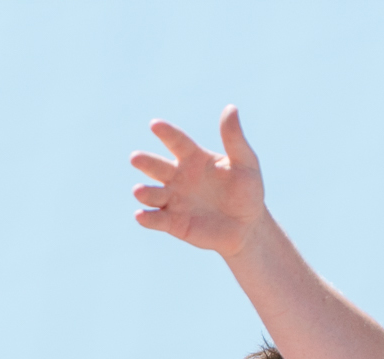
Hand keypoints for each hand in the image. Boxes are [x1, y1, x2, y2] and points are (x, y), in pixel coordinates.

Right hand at [131, 106, 266, 257]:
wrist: (248, 226)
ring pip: (153, 193)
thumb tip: (231, 108)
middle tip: (135, 158)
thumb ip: (234, 138)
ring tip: (139, 190)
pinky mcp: (174, 223)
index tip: (155, 125)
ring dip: (144, 192)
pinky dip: (147, 218)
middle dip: (145, 162)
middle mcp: (178, 177)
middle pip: (157, 167)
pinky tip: (140, 216)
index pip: (177, 142)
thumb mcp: (245, 162)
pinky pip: (157, 220)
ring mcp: (174, 200)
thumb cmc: (248, 191)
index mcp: (193, 158)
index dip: (166, 133)